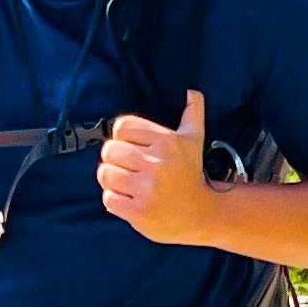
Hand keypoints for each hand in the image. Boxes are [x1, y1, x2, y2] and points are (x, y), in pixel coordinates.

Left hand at [98, 89, 219, 248]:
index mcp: (168, 141)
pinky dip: (114, 200)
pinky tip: (129, 200)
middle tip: (127, 168)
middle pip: (110, 149)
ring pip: (106, 174)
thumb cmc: (191, 174)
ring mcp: (148, 188)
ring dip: (112, 180)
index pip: (122, 126)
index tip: (132, 148)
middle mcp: (158, 163)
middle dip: (114, 159)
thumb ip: (193, 113)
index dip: (122, 137)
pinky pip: (108, 198)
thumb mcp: (194, 141)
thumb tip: (192, 92)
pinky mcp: (140, 211)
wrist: (201, 214)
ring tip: (126, 183)